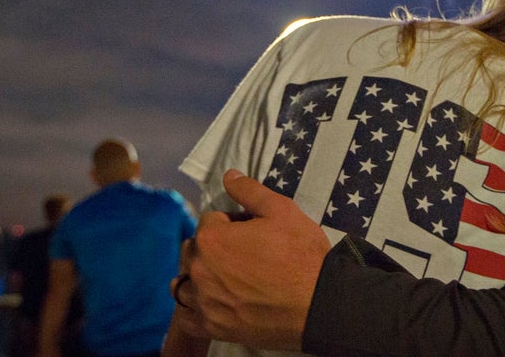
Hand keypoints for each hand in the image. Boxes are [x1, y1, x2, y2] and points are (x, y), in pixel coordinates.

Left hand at [171, 169, 330, 349]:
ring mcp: (205, 302)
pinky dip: (196, 310)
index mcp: (212, 239)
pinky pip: (188, 318)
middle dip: (213, 248)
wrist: (319, 305)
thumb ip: (250, 191)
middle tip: (244, 254)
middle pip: (195, 250)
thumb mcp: (282, 211)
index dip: (231, 222)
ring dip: (199, 277)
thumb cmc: (302, 256)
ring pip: (185, 283)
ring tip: (226, 279)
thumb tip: (229, 175)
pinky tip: (214, 304)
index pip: (210, 220)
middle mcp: (200, 271)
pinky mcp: (213, 328)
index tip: (252, 232)